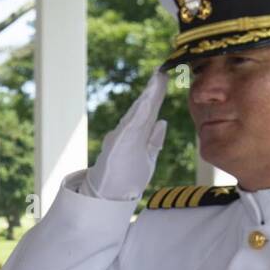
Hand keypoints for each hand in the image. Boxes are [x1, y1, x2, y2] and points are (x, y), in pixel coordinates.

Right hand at [83, 71, 168, 200]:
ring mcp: (122, 139)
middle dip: (153, 90)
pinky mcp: (117, 147)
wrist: (105, 198)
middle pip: (144, 108)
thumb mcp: (146, 160)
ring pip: (137, 114)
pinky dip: (138, 114)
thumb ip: (153, 141)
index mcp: (137, 136)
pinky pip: (130, 128)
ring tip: (157, 79)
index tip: (163, 77)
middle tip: (161, 71)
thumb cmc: (124, 181)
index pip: (149, 111)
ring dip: (148, 97)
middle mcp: (128, 134)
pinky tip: (147, 102)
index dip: (157, 94)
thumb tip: (163, 122)